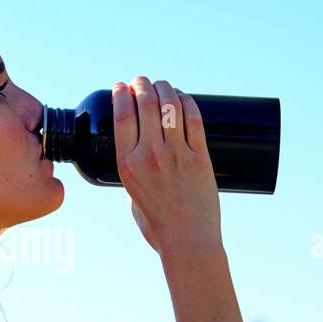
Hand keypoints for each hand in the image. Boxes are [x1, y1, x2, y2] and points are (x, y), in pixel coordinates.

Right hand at [112, 76, 220, 256]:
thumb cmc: (157, 224)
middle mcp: (151, 156)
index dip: (121, 94)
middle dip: (142, 84)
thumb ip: (134, 173)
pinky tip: (183, 97)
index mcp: (128, 165)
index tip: (121, 85)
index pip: (122, 116)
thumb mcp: (132, 196)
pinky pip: (194, 120)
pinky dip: (187, 103)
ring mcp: (177, 155)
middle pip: (146, 104)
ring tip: (161, 85)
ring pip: (171, 106)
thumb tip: (140, 152)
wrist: (187, 241)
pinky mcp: (200, 158)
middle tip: (142, 80)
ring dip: (164, 88)